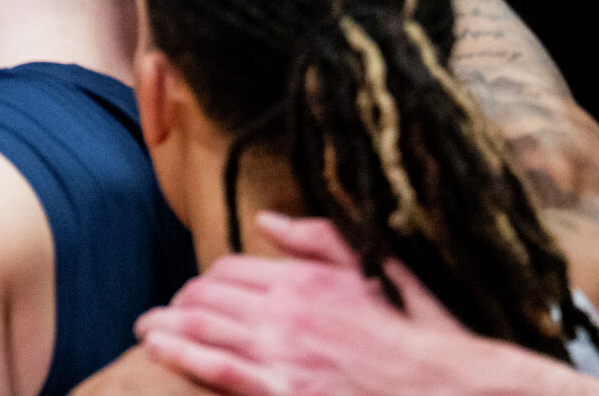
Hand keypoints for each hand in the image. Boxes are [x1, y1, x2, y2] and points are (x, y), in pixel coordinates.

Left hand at [135, 214, 491, 395]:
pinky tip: (158, 348)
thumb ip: (319, 241)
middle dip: (181, 302)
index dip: (208, 280)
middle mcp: (287, 310)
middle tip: (164, 312)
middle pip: (208, 296)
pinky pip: (218, 369)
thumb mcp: (377, 271)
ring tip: (145, 328)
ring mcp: (283, 354)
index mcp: (306, 278)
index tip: (198, 292)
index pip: (231, 269)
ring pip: (204, 328)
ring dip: (167, 325)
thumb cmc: (419, 334)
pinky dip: (181, 355)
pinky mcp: (285, 392)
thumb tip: (268, 221)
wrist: (452, 390)